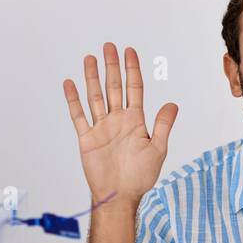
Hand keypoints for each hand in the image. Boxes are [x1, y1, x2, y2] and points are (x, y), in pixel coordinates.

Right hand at [63, 43, 178, 202]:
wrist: (120, 196)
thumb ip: (163, 125)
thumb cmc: (140, 177)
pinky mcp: (87, 138)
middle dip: (112, 66)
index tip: (130, 52)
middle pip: (114, 87)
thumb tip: (172, 104)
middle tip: (109, 46)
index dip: (132, 69)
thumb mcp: (157, 149)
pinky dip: (73, 100)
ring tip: (90, 58)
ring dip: (92, 77)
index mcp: (135, 121)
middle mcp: (117, 120)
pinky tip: (70, 83)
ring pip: (95, 96)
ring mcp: (101, 128)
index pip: (134, 88)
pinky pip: (79, 115)